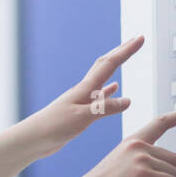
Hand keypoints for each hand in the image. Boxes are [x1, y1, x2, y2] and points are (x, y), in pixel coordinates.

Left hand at [29, 34, 145, 158]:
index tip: (140, 38)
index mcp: (85, 88)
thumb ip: (104, 108)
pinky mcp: (80, 110)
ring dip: (116, 66)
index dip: (126, 50)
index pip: (110, 64)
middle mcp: (84, 90)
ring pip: (102, 77)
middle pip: (106, 64)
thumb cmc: (54, 127)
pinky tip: (115, 89)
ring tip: (125, 57)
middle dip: (122, 51)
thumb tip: (128, 100)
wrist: (34, 138)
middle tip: (137, 40)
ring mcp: (82, 99)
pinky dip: (109, 90)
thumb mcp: (83, 117)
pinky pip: (99, 95)